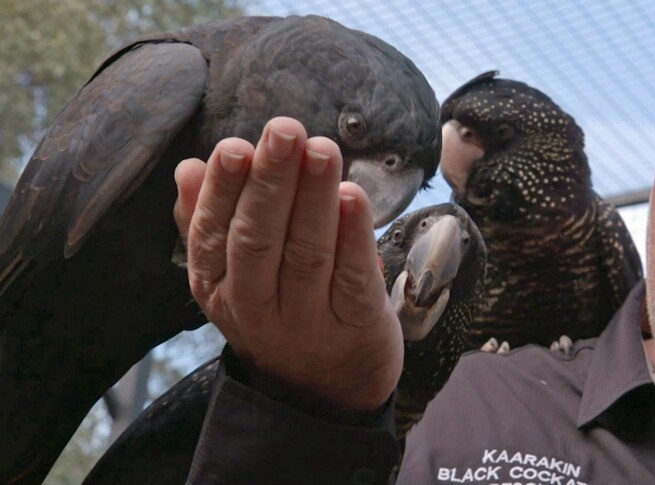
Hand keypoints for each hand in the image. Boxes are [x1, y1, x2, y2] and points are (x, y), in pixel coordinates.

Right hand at [173, 117, 402, 412]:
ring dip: (313, 197)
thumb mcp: (232, 275)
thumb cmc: (280, 309)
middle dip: (271, 181)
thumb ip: (208, 223)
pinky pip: (353, 278)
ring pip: (306, 253)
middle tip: (284, 130)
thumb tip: (186, 167)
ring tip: (322, 149)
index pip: (212, 233)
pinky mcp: (356, 326)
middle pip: (258, 239)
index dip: (224, 189)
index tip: (236, 146)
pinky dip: (354, 236)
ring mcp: (306, 320)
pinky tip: (354, 197)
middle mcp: (255, 306)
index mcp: (217, 287)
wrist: (327, 387)